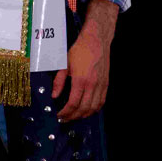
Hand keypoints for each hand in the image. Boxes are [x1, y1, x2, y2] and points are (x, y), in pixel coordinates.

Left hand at [53, 0, 116, 120]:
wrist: (96, 41)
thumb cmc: (78, 51)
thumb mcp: (64, 64)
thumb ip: (59, 81)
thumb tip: (54, 95)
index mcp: (81, 80)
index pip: (73, 103)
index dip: (66, 112)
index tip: (59, 115)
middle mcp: (93, 85)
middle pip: (84, 108)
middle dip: (74, 116)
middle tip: (65, 119)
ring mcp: (101, 85)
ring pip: (95, 107)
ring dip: (84, 115)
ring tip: (74, 117)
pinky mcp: (106, 84)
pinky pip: (102, 101)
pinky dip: (95, 109)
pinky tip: (88, 110)